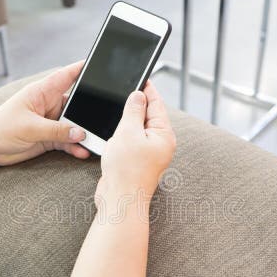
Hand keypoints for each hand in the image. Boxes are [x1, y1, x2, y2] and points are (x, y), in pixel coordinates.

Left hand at [0, 62, 90, 166]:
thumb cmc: (0, 129)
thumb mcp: (29, 128)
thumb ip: (56, 131)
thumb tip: (80, 133)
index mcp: (41, 92)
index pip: (66, 76)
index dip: (82, 69)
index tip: (99, 65)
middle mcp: (48, 105)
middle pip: (76, 104)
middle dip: (89, 112)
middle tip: (104, 120)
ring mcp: (50, 122)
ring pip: (74, 126)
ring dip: (83, 134)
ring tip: (94, 143)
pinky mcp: (49, 138)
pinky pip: (67, 141)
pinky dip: (75, 147)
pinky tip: (82, 152)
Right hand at [97, 82, 175, 203]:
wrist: (119, 201)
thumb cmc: (126, 171)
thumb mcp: (128, 132)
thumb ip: (133, 110)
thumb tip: (138, 95)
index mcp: (163, 135)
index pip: (157, 104)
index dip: (147, 89)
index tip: (141, 76)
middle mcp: (159, 144)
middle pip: (147, 115)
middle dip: (135, 105)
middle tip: (124, 91)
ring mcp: (148, 154)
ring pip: (137, 129)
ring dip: (126, 122)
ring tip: (117, 113)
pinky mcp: (136, 162)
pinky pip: (130, 142)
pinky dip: (121, 136)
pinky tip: (113, 135)